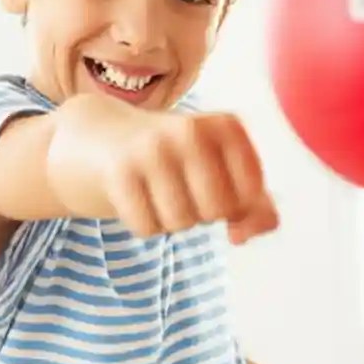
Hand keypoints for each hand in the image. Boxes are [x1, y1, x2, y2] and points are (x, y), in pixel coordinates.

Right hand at [102, 112, 277, 242]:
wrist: (107, 136)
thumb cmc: (178, 159)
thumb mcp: (223, 169)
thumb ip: (257, 205)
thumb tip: (240, 236)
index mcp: (226, 126)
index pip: (251, 194)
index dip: (237, 204)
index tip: (219, 188)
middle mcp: (191, 131)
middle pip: (216, 210)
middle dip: (203, 213)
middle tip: (185, 189)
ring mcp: (153, 150)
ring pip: (181, 223)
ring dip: (173, 221)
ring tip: (161, 193)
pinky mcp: (120, 172)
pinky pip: (148, 229)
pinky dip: (146, 225)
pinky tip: (139, 198)